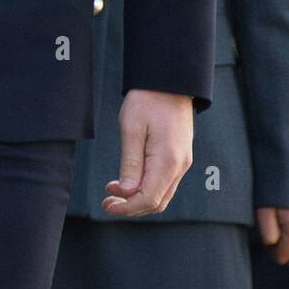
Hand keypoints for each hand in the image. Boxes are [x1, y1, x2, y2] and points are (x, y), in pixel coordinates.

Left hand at [103, 89, 192, 216]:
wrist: (169, 80)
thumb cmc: (147, 99)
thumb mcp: (131, 128)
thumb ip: (130, 163)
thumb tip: (126, 193)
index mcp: (168, 161)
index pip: (148, 199)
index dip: (126, 208)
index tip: (106, 205)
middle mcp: (180, 166)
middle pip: (157, 202)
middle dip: (131, 207)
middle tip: (106, 202)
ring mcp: (182, 162)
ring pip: (162, 194)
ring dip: (138, 198)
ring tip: (113, 191)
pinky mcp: (180, 156)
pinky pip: (165, 182)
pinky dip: (147, 188)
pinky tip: (129, 180)